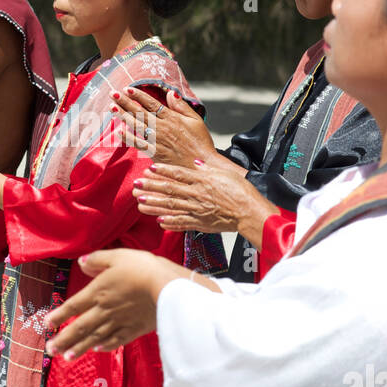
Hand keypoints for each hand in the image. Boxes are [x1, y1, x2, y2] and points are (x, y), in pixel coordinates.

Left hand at [44, 249, 186, 359]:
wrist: (168, 288)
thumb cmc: (142, 268)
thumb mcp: (118, 256)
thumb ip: (98, 259)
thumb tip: (81, 262)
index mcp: (98, 292)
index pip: (73, 306)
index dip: (59, 316)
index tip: (46, 325)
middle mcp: (105, 310)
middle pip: (80, 327)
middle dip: (64, 340)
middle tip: (50, 350)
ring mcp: (120, 321)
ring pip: (95, 337)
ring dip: (80, 348)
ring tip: (67, 358)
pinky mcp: (135, 329)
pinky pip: (117, 340)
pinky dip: (106, 346)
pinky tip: (98, 350)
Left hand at [111, 87, 215, 166]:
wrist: (201, 166)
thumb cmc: (200, 143)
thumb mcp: (196, 121)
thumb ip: (182, 106)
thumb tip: (170, 93)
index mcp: (173, 118)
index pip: (152, 103)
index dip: (139, 95)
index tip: (127, 89)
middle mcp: (163, 128)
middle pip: (141, 112)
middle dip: (125, 102)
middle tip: (113, 94)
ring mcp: (158, 141)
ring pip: (137, 126)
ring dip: (123, 116)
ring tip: (112, 107)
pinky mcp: (155, 153)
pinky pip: (139, 144)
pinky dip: (129, 138)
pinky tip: (118, 131)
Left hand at [132, 161, 257, 233]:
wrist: (250, 212)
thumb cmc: (241, 191)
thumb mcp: (225, 174)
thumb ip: (208, 169)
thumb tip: (196, 163)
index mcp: (202, 181)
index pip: (179, 174)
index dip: (163, 171)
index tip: (150, 168)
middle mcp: (196, 195)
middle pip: (170, 189)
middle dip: (151, 187)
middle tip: (136, 184)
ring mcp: (197, 210)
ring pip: (171, 206)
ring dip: (154, 204)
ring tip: (140, 202)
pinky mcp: (200, 223)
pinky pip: (182, 223)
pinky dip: (170, 223)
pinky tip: (159, 222)